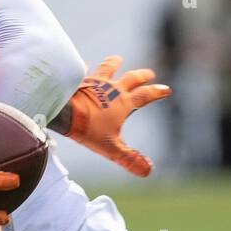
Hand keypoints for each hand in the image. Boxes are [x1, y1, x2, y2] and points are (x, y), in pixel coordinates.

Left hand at [67, 55, 169, 176]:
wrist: (63, 111)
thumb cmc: (88, 129)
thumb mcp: (111, 147)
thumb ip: (129, 159)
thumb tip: (148, 171)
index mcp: (123, 103)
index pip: (145, 96)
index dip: (157, 93)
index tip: (167, 90)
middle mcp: (112, 89)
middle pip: (131, 78)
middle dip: (142, 76)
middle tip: (149, 73)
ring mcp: (95, 82)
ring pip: (108, 69)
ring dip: (114, 64)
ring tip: (117, 59)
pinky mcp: (80, 81)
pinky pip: (84, 72)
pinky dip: (86, 70)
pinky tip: (84, 66)